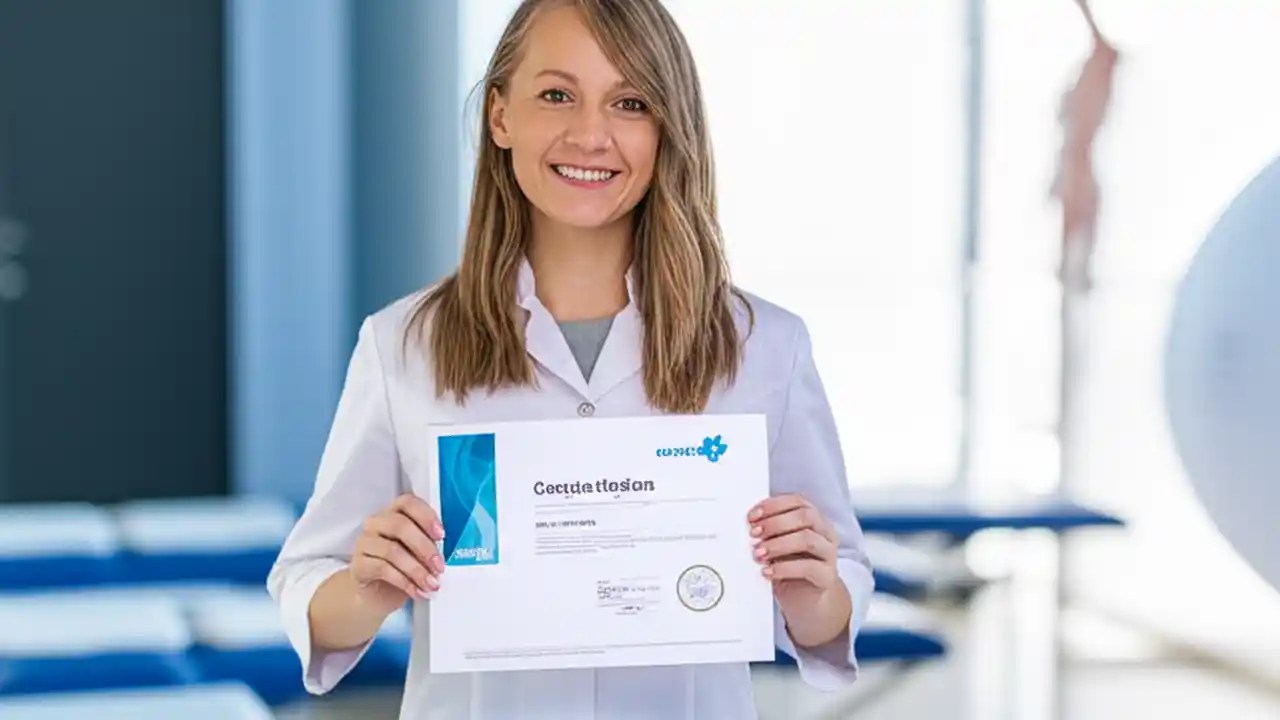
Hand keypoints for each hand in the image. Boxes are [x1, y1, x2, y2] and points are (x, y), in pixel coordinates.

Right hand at [350, 493, 445, 613]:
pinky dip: (404, 582)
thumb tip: (447, 551)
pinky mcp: (358, 564)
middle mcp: (376, 523)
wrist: (377, 594)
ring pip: (392, 551)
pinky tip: (417, 591)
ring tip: (431, 584)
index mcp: (394, 513)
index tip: (442, 535)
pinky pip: (382, 569)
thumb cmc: (402, 568)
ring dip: (417, 570)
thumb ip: (429, 544)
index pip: (407, 503)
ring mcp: (364, 542)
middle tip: (440, 567)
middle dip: (424, 548)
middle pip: (400, 526)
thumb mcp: (419, 553)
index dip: (426, 516)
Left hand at [748, 493, 849, 645]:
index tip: (752, 516)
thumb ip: (767, 534)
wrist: (804, 600)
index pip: (797, 502)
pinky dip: (784, 568)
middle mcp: (825, 533)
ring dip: (778, 544)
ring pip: (808, 539)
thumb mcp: (776, 546)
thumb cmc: (787, 568)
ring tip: (758, 554)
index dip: (774, 505)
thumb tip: (748, 526)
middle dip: (775, 523)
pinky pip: (809, 567)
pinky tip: (768, 572)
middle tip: (753, 534)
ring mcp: (829, 554)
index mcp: (814, 519)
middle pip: (805, 516)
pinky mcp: (827, 576)